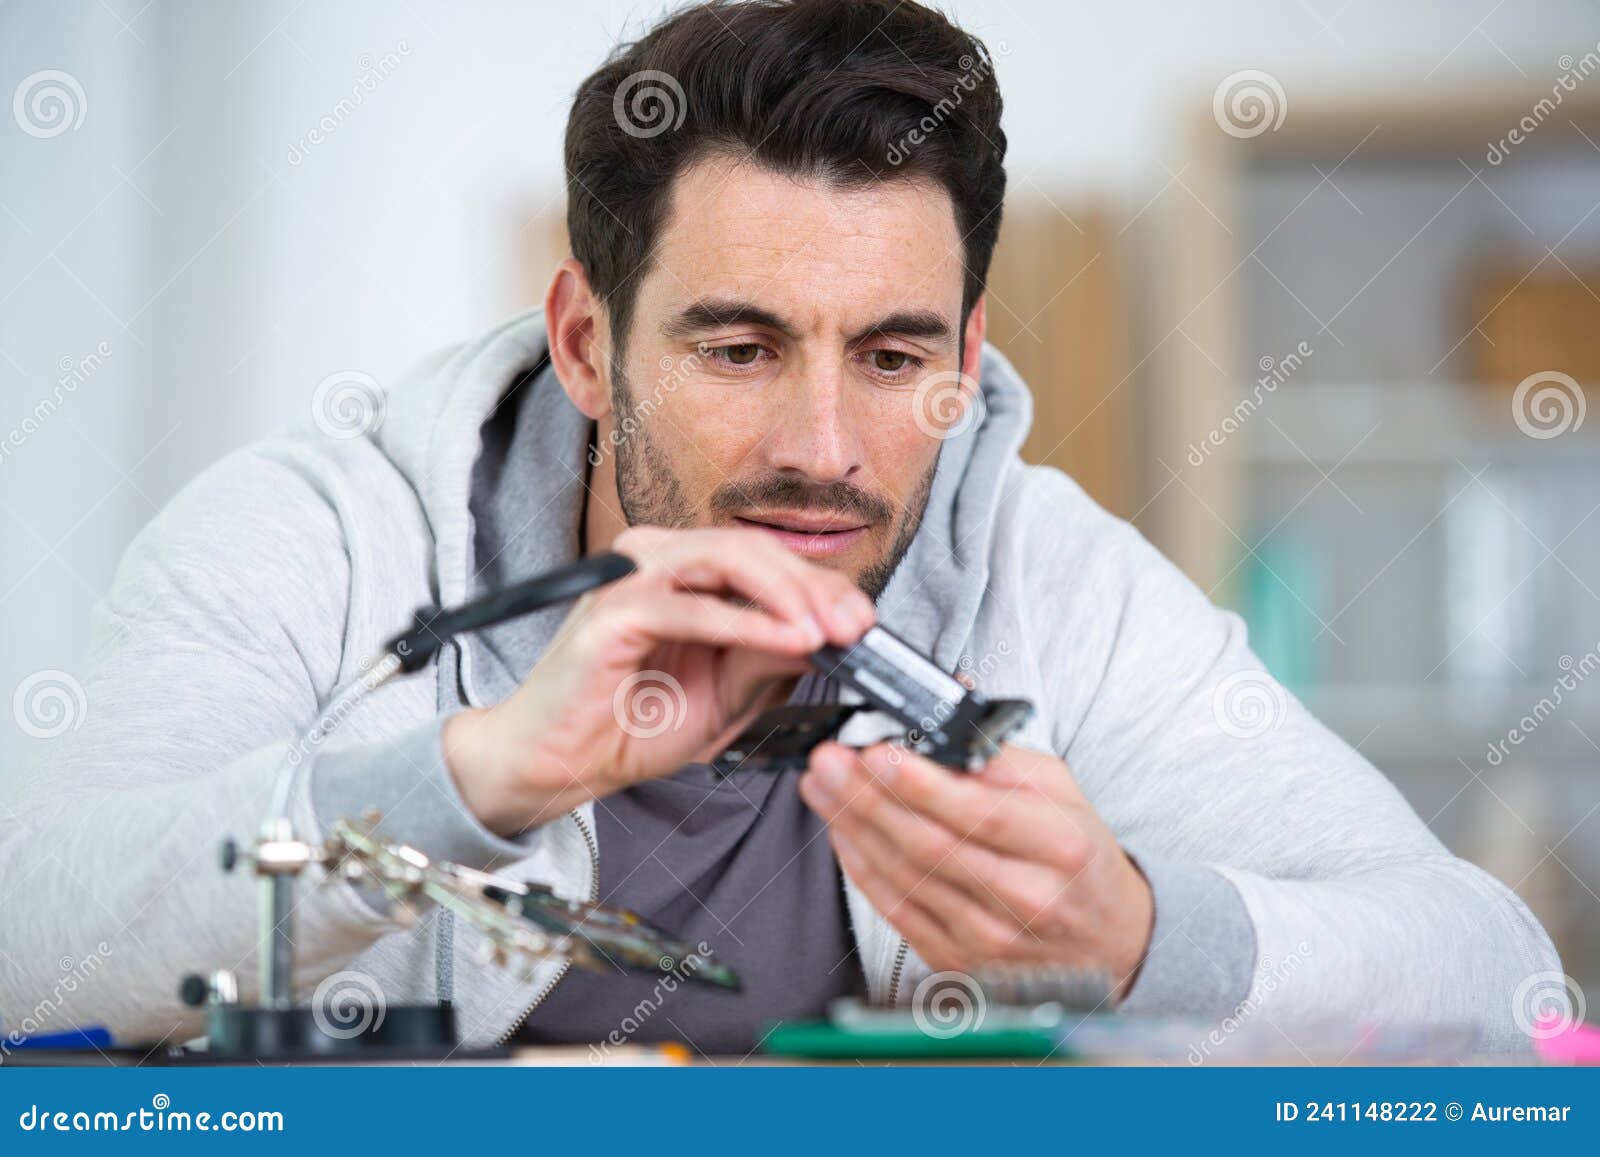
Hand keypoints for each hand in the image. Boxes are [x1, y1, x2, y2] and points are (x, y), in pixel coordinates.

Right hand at [446, 525, 874, 834]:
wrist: (563, 764)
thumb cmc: (636, 724)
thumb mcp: (730, 694)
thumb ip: (774, 659)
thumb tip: (835, 633)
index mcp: (686, 571)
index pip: (768, 559)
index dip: (822, 585)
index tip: (865, 621)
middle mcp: (657, 559)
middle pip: (754, 548)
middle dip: (814, 587)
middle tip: (856, 627)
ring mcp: (630, 577)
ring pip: (727, 559)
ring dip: (787, 594)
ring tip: (828, 632)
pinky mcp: (612, 611)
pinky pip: (692, 607)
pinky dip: (747, 624)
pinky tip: (789, 641)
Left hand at [798, 742, 1153, 999]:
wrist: (1106, 940)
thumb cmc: (1077, 857)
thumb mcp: (1062, 793)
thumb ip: (1000, 757)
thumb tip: (938, 723)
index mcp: (1060, 847)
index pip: (981, 814)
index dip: (922, 784)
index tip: (877, 752)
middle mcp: (1028, 899)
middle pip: (930, 847)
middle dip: (868, 799)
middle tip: (829, 761)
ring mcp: (990, 939)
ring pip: (905, 878)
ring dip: (853, 827)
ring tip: (822, 786)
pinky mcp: (959, 961)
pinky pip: (896, 910)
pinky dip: (862, 866)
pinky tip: (842, 831)